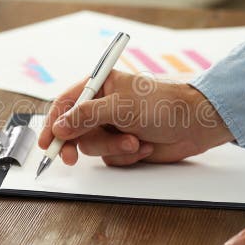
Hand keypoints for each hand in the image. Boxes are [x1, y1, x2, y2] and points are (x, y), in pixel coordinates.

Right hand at [38, 70, 233, 165]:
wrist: (197, 125)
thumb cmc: (164, 105)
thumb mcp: (121, 106)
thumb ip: (86, 115)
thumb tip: (59, 126)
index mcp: (100, 86)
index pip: (66, 103)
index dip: (53, 122)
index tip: (47, 142)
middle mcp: (104, 106)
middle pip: (74, 129)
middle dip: (79, 143)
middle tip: (70, 158)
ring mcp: (114, 127)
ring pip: (92, 146)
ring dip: (113, 148)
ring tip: (135, 141)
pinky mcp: (124, 145)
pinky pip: (110, 157)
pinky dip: (126, 156)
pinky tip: (144, 146)